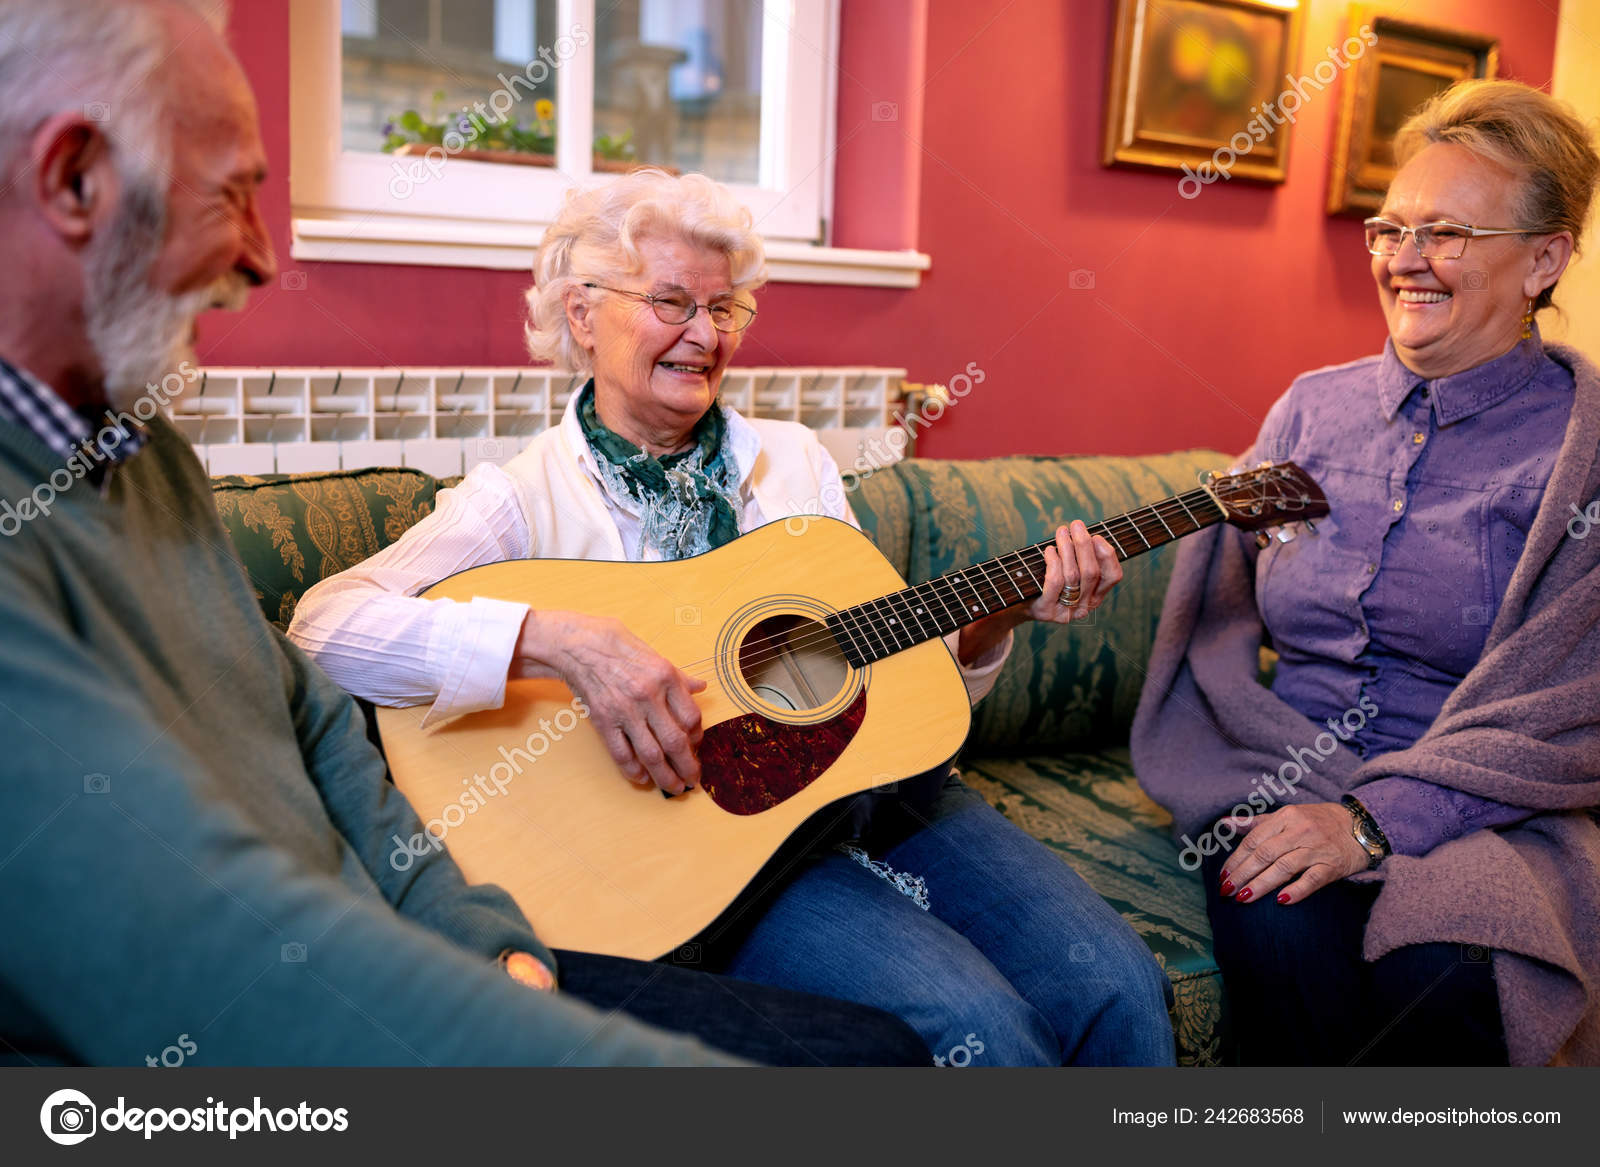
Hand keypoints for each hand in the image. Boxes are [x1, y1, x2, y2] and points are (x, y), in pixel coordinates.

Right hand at [514, 610, 703, 794]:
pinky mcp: (603, 721)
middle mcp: (648, 695)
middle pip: (675, 742)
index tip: (696, 746)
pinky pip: (621, 753)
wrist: (578, 644)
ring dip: (665, 776)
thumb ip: (679, 677)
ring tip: (673, 786)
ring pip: (651, 754)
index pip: (691, 717)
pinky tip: (642, 778)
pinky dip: (633, 770)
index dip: (698, 737)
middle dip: (687, 766)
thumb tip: (700, 687)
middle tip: (692, 780)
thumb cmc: (617, 646)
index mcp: (666, 677)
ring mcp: (624, 710)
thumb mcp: (655, 655)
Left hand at [957, 520, 1122, 663]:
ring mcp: (1065, 612)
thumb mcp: (1066, 569)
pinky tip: (1049, 550)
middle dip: (1084, 545)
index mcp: (1095, 598)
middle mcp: (1084, 608)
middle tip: (1076, 524)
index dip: (1108, 555)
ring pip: (1073, 575)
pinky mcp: (1046, 611)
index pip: (1113, 576)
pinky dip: (1054, 562)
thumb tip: (1086, 531)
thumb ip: (1080, 556)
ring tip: (1062, 531)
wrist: (1015, 605)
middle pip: (1091, 573)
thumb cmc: (1044, 579)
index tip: (1097, 536)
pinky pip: (1055, 582)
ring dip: (1068, 548)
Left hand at [1217, 803, 1371, 905]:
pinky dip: (1296, 890)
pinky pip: (1313, 880)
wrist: (1361, 826)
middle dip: (1242, 873)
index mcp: (1286, 817)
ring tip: (1243, 897)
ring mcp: (1317, 849)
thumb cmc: (1317, 822)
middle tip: (1226, 890)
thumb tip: (1224, 823)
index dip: (1236, 859)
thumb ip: (1256, 823)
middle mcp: (1300, 831)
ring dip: (1261, 884)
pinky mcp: (1333, 866)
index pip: (1254, 840)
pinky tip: (1281, 901)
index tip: (1222, 875)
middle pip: (1265, 854)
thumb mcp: (1287, 816)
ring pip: (1284, 867)